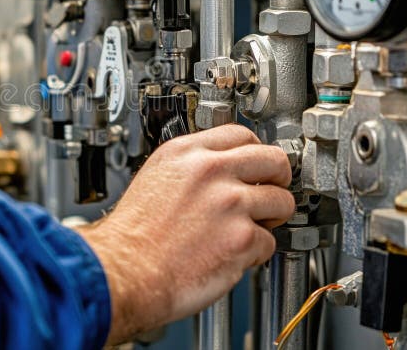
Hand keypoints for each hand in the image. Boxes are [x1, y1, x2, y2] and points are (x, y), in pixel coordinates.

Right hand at [77, 124, 294, 343]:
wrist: (124, 272)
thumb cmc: (132, 237)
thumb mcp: (154, 179)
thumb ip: (190, 169)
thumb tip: (217, 171)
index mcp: (186, 153)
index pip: (240, 134)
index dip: (255, 151)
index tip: (258, 164)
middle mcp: (210, 171)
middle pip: (273, 159)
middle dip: (278, 178)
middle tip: (272, 191)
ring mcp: (230, 203)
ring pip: (281, 201)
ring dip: (272, 218)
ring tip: (251, 229)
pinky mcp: (242, 238)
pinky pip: (269, 242)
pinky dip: (255, 252)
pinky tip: (233, 254)